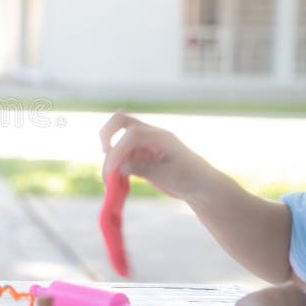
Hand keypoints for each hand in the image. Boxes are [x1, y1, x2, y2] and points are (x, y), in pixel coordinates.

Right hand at [99, 111, 218, 201]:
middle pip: (120, 120)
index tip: (112, 171)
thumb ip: (144, 169)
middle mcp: (149, 135)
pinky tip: (116, 181)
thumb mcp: (169, 176)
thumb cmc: (191, 178)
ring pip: (117, 139)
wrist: (201, 185)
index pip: (132, 134)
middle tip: (105, 157)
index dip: (118, 150)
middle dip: (106, 135)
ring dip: (110, 156)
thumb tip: (120, 167)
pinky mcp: (139, 155)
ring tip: (110, 180)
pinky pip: (120, 155)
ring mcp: (143, 144)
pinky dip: (114, 165)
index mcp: (160, 136)